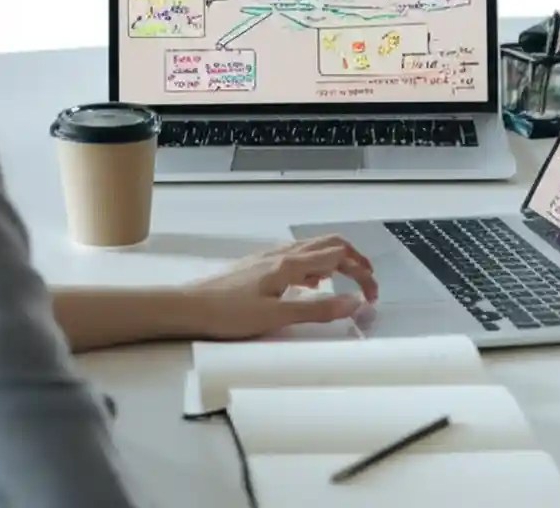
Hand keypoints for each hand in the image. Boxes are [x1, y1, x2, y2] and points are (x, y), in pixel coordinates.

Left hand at [187, 235, 377, 339]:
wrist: (187, 307)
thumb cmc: (228, 314)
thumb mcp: (276, 316)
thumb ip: (317, 310)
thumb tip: (354, 303)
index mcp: (290, 264)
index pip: (339, 256)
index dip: (362, 273)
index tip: (372, 297)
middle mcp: (282, 254)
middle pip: (329, 244)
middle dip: (354, 260)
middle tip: (368, 282)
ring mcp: (269, 257)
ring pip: (313, 249)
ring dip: (336, 261)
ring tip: (345, 283)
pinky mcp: (258, 266)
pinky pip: (296, 257)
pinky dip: (315, 265)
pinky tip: (310, 284)